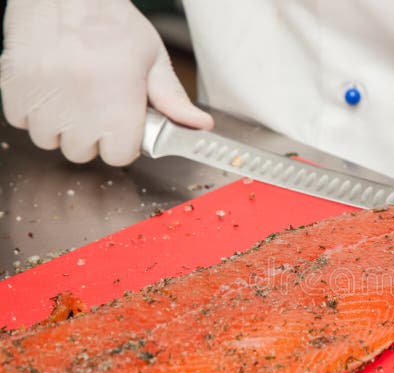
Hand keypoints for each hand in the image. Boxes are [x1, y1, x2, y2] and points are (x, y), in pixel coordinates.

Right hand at [0, 0, 212, 165]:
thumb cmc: (110, 20)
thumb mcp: (152, 59)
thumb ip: (173, 99)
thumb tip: (201, 126)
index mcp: (117, 104)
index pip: (119, 156)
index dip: (124, 143)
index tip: (123, 125)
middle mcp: (78, 108)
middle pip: (83, 153)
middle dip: (93, 136)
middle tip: (98, 104)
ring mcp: (42, 100)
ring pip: (49, 141)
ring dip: (61, 127)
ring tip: (73, 96)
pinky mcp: (14, 88)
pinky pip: (20, 121)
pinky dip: (32, 111)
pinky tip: (50, 89)